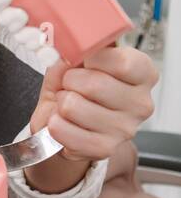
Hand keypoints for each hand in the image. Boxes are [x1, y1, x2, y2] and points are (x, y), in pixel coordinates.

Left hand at [29, 45, 157, 165]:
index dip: (94, 58)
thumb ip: (79, 49)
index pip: (123, 63)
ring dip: (60, 102)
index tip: (85, 60)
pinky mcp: (103, 148)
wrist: (69, 120)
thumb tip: (69, 49)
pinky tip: (63, 122)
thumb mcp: (79, 58)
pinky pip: (63, 130)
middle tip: (70, 84)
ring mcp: (124, 129)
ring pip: (72, 106)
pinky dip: (54, 124)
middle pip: (94, 84)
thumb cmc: (78, 85)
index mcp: (143, 74)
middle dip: (69, 80)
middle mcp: (140, 103)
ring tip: (68, 103)